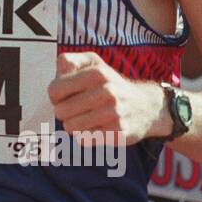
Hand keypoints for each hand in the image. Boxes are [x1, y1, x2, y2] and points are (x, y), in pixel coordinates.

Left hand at [48, 51, 166, 145]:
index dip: (55, 96)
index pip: (55, 90)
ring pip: (70, 127)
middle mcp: (107, 91)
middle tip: (78, 109)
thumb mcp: (94, 64)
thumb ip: (71, 61)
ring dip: (75, 125)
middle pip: (60, 111)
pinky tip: (98, 128)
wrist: (147, 106)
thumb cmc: (111, 85)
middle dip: (65, 112)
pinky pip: (85, 140)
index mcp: (97, 73)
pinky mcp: (117, 133)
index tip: (66, 96)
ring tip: (88, 118)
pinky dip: (87, 136)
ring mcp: (113, 113)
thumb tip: (60, 68)